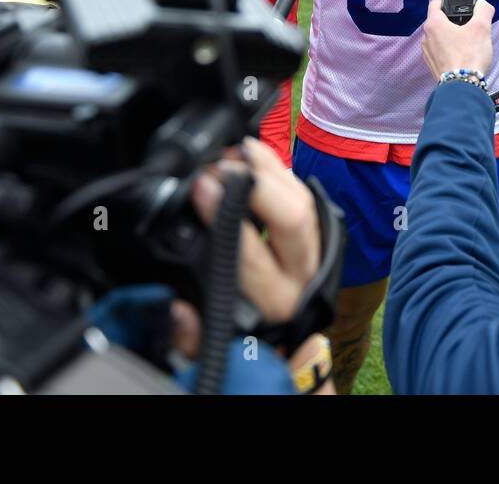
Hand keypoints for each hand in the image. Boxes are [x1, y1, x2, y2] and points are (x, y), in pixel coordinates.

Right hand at [189, 137, 319, 326]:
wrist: (292, 340)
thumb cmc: (246, 337)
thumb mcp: (212, 347)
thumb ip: (192, 335)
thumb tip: (178, 309)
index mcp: (274, 302)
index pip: (253, 254)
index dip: (226, 215)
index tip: (201, 186)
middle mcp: (303, 274)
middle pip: (293, 218)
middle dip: (257, 184)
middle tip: (221, 165)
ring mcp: (317, 250)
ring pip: (304, 201)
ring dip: (271, 170)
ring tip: (239, 150)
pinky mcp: (319, 233)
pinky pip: (306, 194)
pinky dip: (280, 170)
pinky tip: (256, 154)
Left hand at [421, 0, 492, 82]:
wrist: (463, 87)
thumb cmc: (469, 58)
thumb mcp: (482, 28)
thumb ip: (483, 10)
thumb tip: (483, 5)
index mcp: (434, 25)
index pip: (434, 4)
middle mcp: (427, 38)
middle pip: (436, 21)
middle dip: (449, 18)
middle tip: (463, 18)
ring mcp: (428, 54)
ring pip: (438, 38)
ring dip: (449, 34)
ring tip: (465, 37)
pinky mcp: (433, 66)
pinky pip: (440, 52)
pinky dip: (449, 49)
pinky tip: (461, 53)